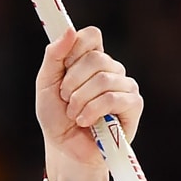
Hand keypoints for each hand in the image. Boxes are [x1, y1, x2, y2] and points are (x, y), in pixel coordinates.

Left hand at [35, 26, 142, 180]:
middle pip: (96, 58)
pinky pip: (114, 98)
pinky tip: (85, 121)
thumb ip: (54, 56)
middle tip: (65, 99)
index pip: (91, 35)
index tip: (63, 69)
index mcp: (91, 59)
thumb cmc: (57, 117)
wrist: (65, 149)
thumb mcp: (46, 85)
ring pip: (103, 79)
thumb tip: (69, 30)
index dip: (75, 48)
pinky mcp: (133, 105)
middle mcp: (111, 69)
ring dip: (80, 101)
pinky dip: (93, 111)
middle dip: (72, 82)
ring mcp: (125, 85)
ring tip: (74, 115)